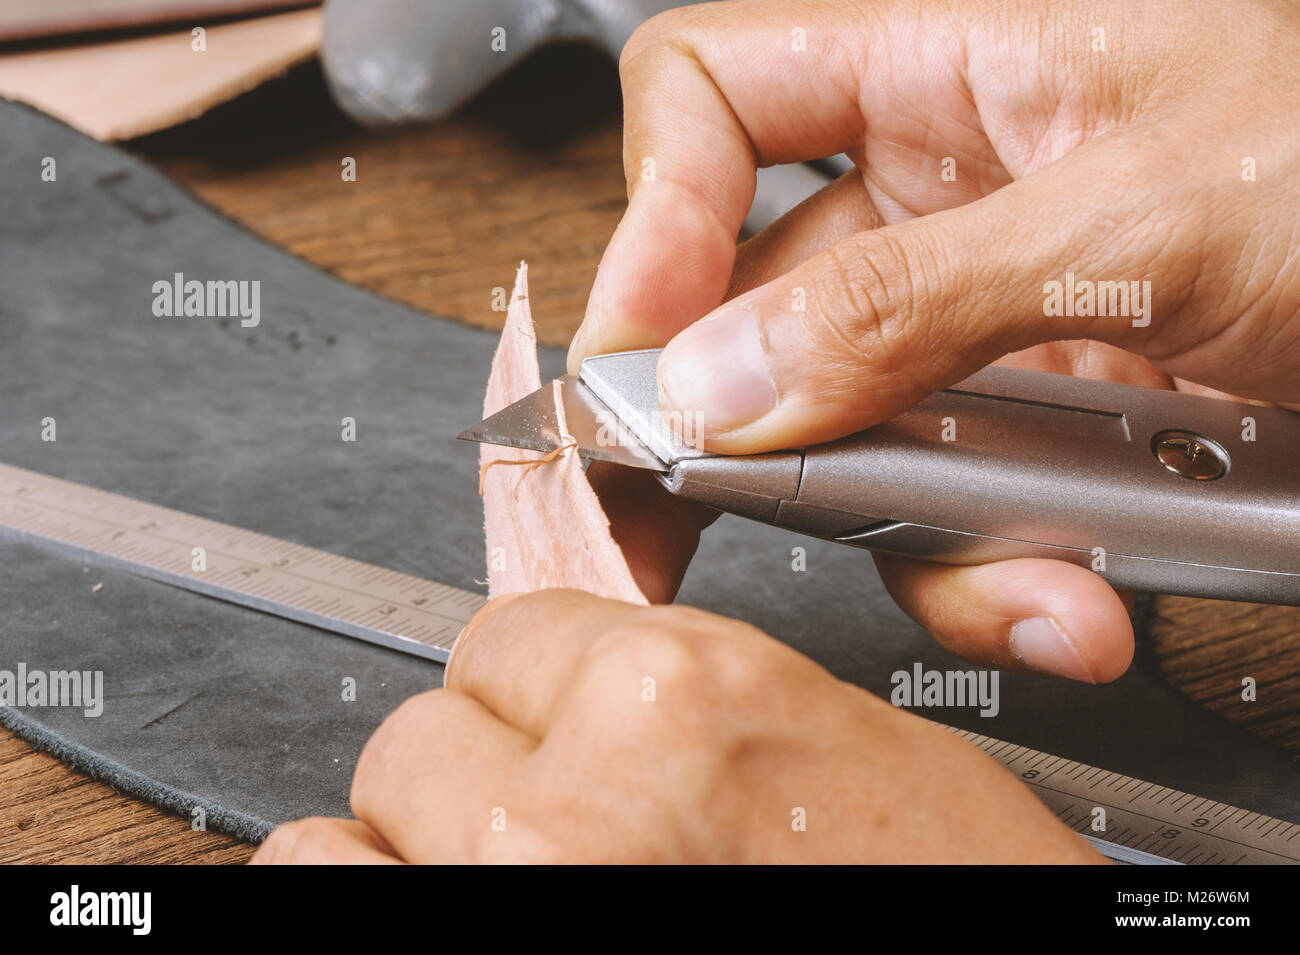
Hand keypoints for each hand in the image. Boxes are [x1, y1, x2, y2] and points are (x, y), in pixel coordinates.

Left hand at [251, 590, 1103, 862]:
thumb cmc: (943, 893)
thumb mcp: (829, 754)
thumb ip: (668, 701)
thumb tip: (549, 684)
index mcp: (684, 707)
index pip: (500, 637)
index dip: (539, 695)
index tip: (561, 733)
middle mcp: (578, 814)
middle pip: (416, 736)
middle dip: (481, 783)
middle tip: (562, 840)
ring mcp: (511, 906)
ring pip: (329, 842)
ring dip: (404, 861)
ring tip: (503, 880)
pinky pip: (315, 903)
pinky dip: (370, 901)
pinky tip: (455, 904)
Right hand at [569, 0, 1299, 681]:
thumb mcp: (1155, 218)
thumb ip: (914, 298)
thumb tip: (723, 378)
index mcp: (955, 56)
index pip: (713, 95)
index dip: (656, 216)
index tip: (651, 351)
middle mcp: (946, 182)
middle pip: (751, 300)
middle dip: (729, 431)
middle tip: (671, 524)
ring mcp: (982, 310)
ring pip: (850, 433)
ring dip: (913, 531)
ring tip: (1019, 572)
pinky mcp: (1030, 409)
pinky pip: (950, 496)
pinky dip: (1000, 562)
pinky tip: (1072, 584)